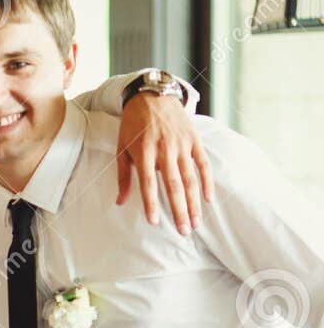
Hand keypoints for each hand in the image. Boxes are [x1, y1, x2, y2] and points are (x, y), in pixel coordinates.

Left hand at [116, 90, 212, 234]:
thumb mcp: (121, 148)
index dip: (151, 203)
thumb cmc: (132, 125)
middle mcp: (165, 149)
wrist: (153, 96)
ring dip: (194, 202)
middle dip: (179, 210)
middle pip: (174, 185)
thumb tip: (119, 202)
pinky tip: (208, 198)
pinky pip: (203, 164)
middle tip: (184, 231)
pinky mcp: (194, 140)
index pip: (148, 183)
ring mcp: (182, 145)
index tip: (155, 222)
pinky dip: (207, 182)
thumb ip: (123, 176)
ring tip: (195, 223)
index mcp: (144, 152)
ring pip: (190, 178)